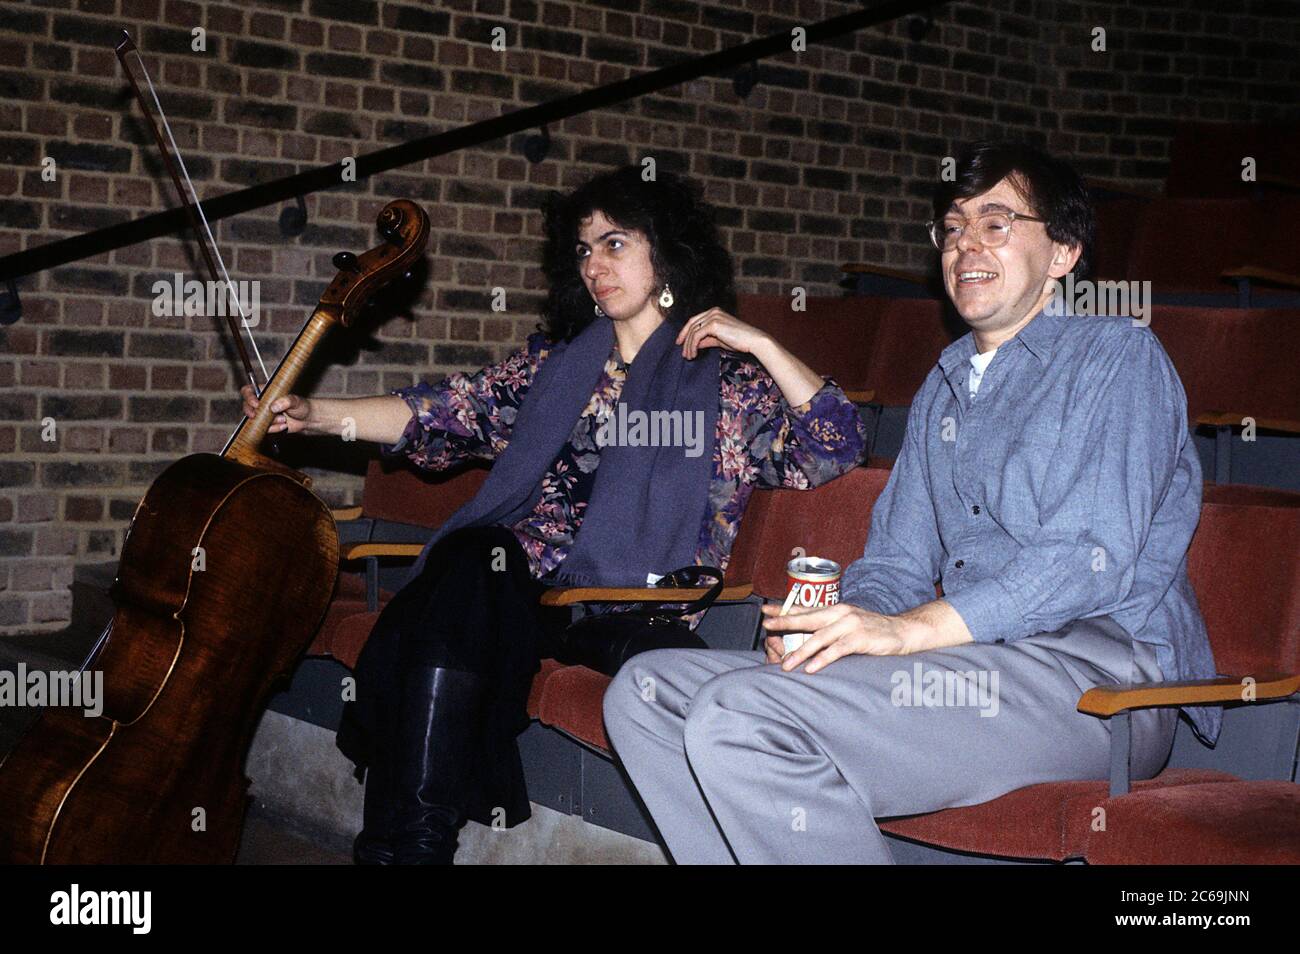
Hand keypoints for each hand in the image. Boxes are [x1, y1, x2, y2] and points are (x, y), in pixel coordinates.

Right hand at [240, 384, 312, 434]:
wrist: (306, 420)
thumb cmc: (302, 406)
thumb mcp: (295, 400)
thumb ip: (286, 401)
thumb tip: (274, 406)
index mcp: (266, 392)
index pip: (249, 391)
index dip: (248, 397)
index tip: (256, 404)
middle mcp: (262, 403)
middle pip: (247, 406)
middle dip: (252, 413)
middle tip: (258, 416)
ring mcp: (263, 415)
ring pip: (256, 420)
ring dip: (269, 422)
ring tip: (283, 419)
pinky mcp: (266, 425)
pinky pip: (264, 429)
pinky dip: (274, 429)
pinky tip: (283, 425)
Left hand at [675, 307, 770, 359]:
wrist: (752, 341)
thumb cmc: (740, 341)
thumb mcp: (719, 339)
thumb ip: (707, 340)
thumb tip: (694, 344)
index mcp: (714, 312)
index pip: (694, 320)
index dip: (685, 332)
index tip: (680, 343)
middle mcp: (713, 312)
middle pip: (691, 324)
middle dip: (684, 339)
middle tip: (682, 353)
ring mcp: (713, 316)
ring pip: (693, 331)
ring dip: (688, 346)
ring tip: (689, 357)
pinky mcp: (713, 324)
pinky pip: (697, 336)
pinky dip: (693, 346)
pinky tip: (694, 354)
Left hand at [760, 602, 912, 672]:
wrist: (902, 631)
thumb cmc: (872, 630)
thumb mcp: (848, 623)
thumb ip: (828, 627)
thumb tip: (805, 635)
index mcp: (835, 609)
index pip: (805, 608)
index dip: (784, 609)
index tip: (765, 609)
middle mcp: (840, 614)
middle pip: (807, 618)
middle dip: (785, 622)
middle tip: (767, 626)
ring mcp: (850, 625)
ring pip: (819, 638)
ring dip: (800, 652)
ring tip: (786, 664)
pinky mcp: (859, 639)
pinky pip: (836, 650)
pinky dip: (822, 660)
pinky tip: (811, 668)